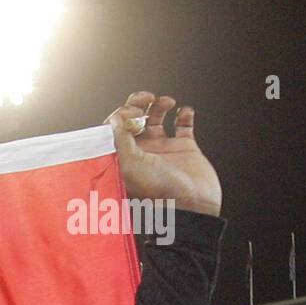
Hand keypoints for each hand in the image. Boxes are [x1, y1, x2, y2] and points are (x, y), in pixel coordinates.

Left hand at [104, 90, 221, 216]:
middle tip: (147, 98)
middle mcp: (142, 151)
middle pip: (134, 119)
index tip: (133, 111)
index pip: (115, 128)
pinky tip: (184, 112)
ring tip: (167, 102)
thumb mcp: (130, 165)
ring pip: (157, 118)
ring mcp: (163, 149)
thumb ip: (120, 140)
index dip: (121, 114)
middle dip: (138, 104)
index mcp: (124, 156)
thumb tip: (114, 119)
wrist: (190, 207)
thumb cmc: (157, 192)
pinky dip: (184, 114)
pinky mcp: (184, 148)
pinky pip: (183, 125)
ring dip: (160, 105)